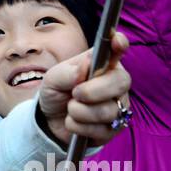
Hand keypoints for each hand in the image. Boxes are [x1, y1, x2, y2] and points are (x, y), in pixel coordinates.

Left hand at [38, 32, 131, 147]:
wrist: (50, 121)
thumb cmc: (56, 92)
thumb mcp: (52, 79)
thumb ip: (67, 72)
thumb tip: (85, 67)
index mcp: (102, 62)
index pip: (118, 48)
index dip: (120, 44)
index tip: (118, 41)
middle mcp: (116, 81)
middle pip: (120, 82)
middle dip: (93, 91)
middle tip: (75, 94)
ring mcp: (119, 105)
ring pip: (108, 110)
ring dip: (80, 112)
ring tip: (70, 109)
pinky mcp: (116, 127)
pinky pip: (102, 130)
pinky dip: (81, 127)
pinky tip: (75, 122)